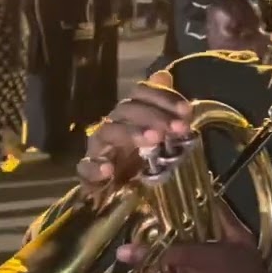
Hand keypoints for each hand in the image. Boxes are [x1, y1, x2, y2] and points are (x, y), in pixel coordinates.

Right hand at [76, 71, 191, 193]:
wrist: (120, 197)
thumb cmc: (142, 162)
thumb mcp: (159, 136)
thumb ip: (163, 109)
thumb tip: (164, 76)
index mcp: (129, 115)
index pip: (139, 93)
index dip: (162, 97)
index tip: (186, 112)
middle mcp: (112, 126)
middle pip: (126, 109)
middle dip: (154, 115)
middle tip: (177, 128)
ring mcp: (98, 149)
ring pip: (108, 131)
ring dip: (131, 133)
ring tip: (154, 140)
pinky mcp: (88, 174)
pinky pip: (85, 168)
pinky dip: (95, 167)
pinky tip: (109, 170)